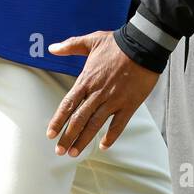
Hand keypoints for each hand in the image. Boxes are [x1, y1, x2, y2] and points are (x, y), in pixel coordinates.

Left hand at [46, 31, 158, 156]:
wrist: (143, 45)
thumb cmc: (117, 43)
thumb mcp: (91, 40)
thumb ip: (70, 46)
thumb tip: (52, 48)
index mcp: (86, 79)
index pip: (68, 104)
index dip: (58, 120)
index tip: (50, 134)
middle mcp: (98, 93)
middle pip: (79, 119)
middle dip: (68, 137)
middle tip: (59, 151)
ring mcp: (114, 100)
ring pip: (95, 125)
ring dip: (84, 140)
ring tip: (74, 153)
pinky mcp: (129, 104)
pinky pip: (118, 125)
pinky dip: (111, 137)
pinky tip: (103, 147)